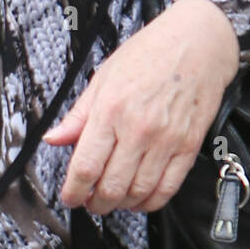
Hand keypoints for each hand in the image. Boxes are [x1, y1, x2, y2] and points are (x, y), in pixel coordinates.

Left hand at [42, 0, 240, 215]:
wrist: (196, 44)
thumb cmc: (148, 54)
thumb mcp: (103, 76)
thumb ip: (77, 114)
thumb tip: (53, 138)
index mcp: (110, 109)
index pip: (86, 165)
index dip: (73, 190)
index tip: (69, 196)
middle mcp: (138, 128)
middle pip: (111, 187)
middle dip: (95, 203)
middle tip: (89, 201)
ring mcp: (166, 140)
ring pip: (138, 193)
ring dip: (120, 205)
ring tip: (111, 200)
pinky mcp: (188, 147)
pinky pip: (167, 189)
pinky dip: (149, 202)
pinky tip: (138, 198)